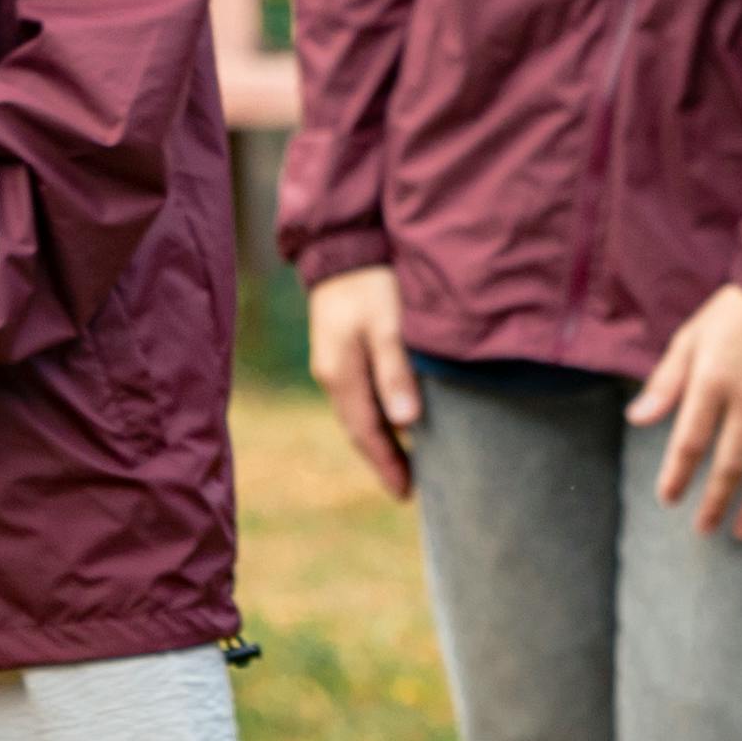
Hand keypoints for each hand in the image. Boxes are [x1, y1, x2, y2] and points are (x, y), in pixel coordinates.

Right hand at [307, 267, 420, 499]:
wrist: (341, 246)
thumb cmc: (371, 283)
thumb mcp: (387, 326)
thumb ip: (395, 372)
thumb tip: (407, 423)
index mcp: (340, 374)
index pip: (365, 433)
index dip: (387, 464)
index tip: (406, 494)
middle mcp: (331, 374)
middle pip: (359, 428)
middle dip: (383, 459)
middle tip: (410, 488)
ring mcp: (333, 362)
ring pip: (359, 413)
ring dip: (381, 439)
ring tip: (407, 463)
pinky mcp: (341, 349)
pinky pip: (359, 395)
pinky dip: (378, 415)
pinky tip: (396, 420)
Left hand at [629, 282, 741, 539]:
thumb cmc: (734, 315)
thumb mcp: (690, 339)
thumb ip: (666, 383)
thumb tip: (637, 419)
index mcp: (711, 382)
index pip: (690, 442)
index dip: (677, 476)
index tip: (669, 499)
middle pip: (730, 465)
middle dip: (715, 502)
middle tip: (704, 530)